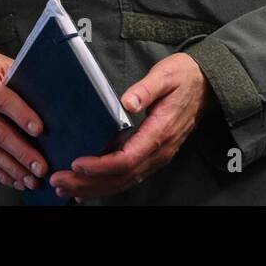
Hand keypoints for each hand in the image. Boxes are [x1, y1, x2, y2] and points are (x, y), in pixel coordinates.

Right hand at [0, 46, 48, 190]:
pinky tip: (14, 179)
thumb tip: (52, 102)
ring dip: (12, 168)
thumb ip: (23, 82)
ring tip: (31, 178)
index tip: (39, 130)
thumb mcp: (5, 65)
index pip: (3, 100)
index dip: (22, 116)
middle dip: (21, 152)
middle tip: (40, 166)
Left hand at [49, 52, 212, 201]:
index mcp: (160, 132)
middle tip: (59, 182)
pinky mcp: (153, 156)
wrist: (206, 85)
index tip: (77, 163)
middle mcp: (159, 151)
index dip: (100, 165)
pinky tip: (88, 188)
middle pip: (121, 177)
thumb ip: (146, 89)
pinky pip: (129, 177)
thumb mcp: (165, 75)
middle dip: (89, 183)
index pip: (127, 159)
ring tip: (66, 190)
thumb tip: (127, 102)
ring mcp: (157, 156)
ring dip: (95, 188)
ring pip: (124, 182)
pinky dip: (107, 185)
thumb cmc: (183, 77)